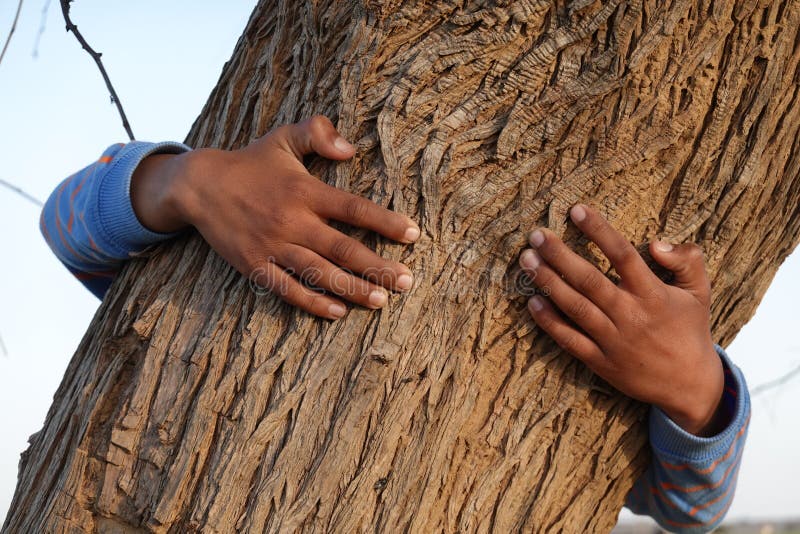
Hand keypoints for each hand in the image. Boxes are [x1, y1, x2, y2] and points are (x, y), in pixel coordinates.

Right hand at [130, 116, 419, 319]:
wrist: (199, 186)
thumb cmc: (250, 162)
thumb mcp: (283, 138)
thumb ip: (318, 133)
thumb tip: (351, 148)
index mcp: (305, 192)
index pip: (354, 209)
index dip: (386, 222)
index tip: (413, 234)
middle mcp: (292, 221)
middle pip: (343, 249)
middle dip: (378, 267)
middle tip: (406, 282)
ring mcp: (273, 246)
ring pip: (320, 274)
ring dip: (353, 289)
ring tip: (381, 301)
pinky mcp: (254, 265)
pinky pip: (288, 289)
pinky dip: (313, 302)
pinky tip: (338, 312)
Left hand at [518, 204, 724, 435]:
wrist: (689, 386)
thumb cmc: (690, 331)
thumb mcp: (700, 292)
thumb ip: (687, 260)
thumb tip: (657, 242)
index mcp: (653, 295)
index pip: (623, 255)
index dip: (599, 230)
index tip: (576, 209)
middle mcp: (630, 316)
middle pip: (589, 280)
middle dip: (560, 255)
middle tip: (536, 234)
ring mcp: (612, 340)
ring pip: (575, 307)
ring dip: (548, 282)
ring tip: (527, 260)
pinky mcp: (600, 361)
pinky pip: (570, 340)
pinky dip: (550, 322)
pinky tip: (532, 302)